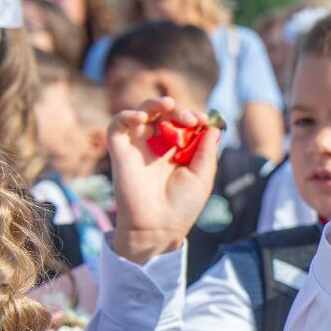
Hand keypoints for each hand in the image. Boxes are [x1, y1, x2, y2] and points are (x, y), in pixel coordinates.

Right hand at [108, 97, 220, 264]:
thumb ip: (206, 151)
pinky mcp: (119, 151)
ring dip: (153, 104)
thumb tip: (214, 127)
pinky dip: (126, 116)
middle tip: (189, 118)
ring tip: (166, 104)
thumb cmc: (183, 205)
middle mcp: (158, 146)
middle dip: (178, 111)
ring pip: (141, 114)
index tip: (203, 119)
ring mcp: (139, 147)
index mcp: (179, 151)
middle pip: (165, 115)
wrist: (158, 226)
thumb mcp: (202, 176)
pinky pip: (117, 126)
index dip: (193, 117)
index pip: (184, 124)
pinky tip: (141, 117)